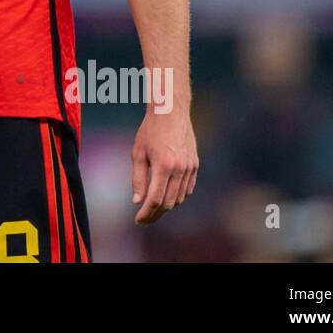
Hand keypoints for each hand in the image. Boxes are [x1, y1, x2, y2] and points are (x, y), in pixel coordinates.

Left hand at [130, 105, 197, 224]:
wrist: (171, 112)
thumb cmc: (150, 130)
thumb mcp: (138, 153)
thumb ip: (138, 178)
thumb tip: (137, 201)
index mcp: (163, 165)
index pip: (155, 199)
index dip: (146, 213)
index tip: (138, 220)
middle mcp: (180, 169)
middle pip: (169, 202)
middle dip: (155, 214)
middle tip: (144, 219)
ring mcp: (190, 167)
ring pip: (180, 198)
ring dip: (167, 206)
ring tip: (153, 209)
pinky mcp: (195, 165)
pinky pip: (188, 188)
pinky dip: (178, 196)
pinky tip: (168, 197)